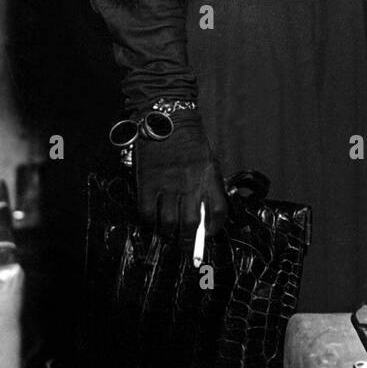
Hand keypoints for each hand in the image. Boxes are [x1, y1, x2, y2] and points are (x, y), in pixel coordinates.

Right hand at [134, 110, 228, 238]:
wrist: (168, 119)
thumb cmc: (191, 142)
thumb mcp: (208, 161)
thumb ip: (208, 187)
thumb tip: (205, 216)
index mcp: (210, 177)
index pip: (217, 212)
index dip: (214, 229)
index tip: (208, 236)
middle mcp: (190, 183)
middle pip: (191, 225)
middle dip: (189, 243)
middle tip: (186, 248)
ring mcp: (168, 184)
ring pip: (168, 223)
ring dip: (169, 235)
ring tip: (168, 236)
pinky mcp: (148, 182)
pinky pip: (147, 212)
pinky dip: (150, 222)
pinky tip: (153, 222)